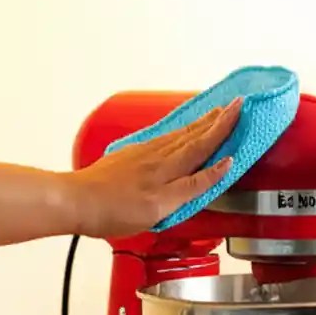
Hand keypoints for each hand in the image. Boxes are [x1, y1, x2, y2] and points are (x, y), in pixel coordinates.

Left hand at [63, 97, 240, 237]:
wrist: (74, 201)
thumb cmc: (115, 209)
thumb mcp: (162, 206)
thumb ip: (194, 185)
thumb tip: (222, 166)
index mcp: (170, 167)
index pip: (205, 142)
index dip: (224, 127)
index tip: (240, 110)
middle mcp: (158, 154)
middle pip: (194, 133)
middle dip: (216, 119)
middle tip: (234, 105)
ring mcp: (143, 153)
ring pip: (179, 134)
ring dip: (200, 123)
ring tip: (213, 114)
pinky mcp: (130, 156)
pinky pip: (164, 138)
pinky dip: (179, 131)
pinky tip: (178, 132)